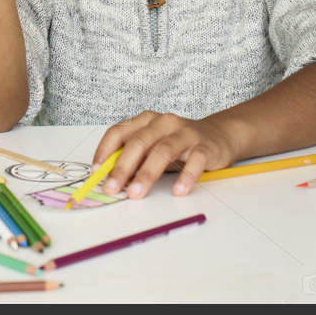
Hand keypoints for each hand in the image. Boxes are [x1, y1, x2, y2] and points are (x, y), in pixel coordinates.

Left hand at [92, 111, 239, 197]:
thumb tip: (107, 180)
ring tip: (136, 193)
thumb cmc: (178, 144)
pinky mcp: (205, 146)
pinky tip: (178, 190)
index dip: (104, 152)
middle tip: (112, 188)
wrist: (219, 136)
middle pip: (139, 143)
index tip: (96, 173)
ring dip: (147, 174)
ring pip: (163, 151)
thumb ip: (133, 158)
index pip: (118, 132)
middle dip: (122, 168)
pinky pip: (194, 161)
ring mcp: (185, 133)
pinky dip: (185, 176)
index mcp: (146, 120)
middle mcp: (164, 122)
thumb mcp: (153, 146)